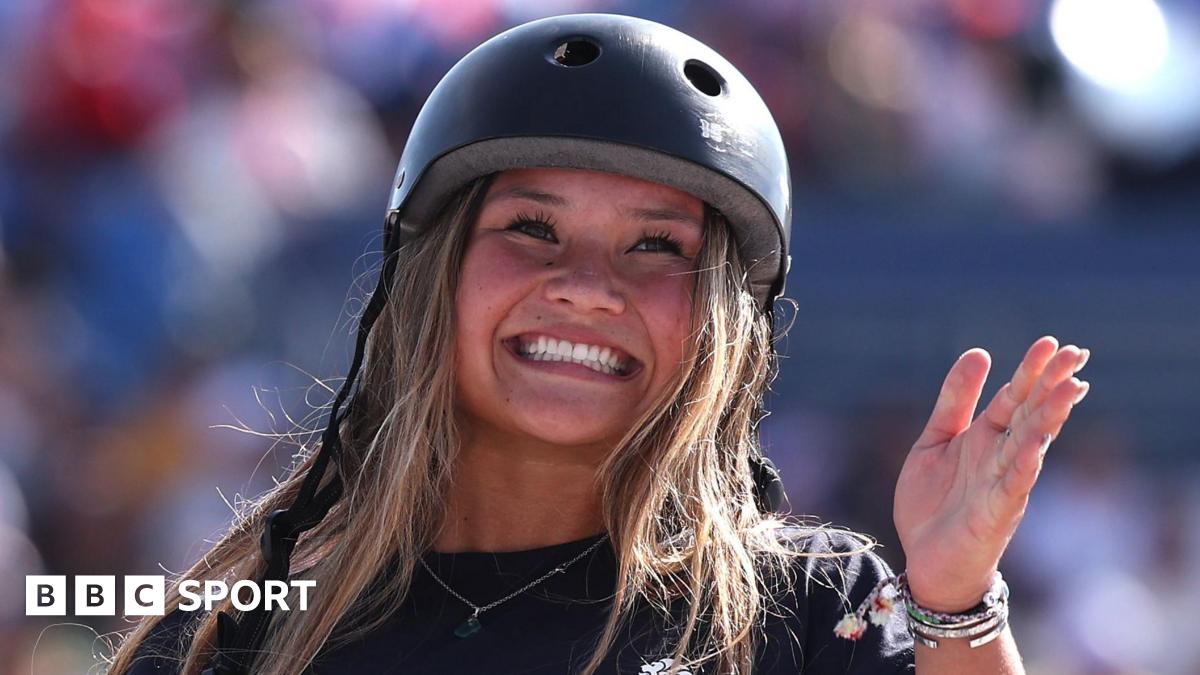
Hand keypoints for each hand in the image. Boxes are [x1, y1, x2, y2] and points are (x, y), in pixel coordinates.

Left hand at [893, 336, 1089, 610]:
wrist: (925, 562)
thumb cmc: (933, 505)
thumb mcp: (934, 441)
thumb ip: (954, 401)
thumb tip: (979, 352)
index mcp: (985, 437)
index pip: (1014, 397)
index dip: (1032, 371)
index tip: (1052, 342)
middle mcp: (1001, 456)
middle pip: (1031, 413)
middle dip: (1052, 384)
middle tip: (1075, 352)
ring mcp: (1003, 484)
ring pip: (1031, 443)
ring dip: (1050, 416)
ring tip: (1071, 387)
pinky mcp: (996, 512)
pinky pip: (1014, 485)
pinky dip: (1025, 463)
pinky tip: (1036, 443)